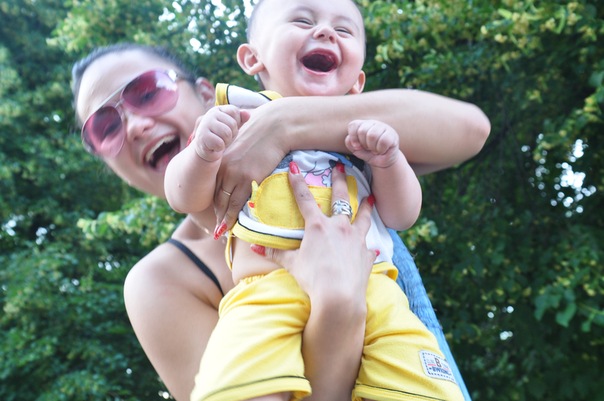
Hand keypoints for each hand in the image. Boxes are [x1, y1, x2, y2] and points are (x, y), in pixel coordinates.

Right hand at [192, 105, 248, 162]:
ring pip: (227, 133)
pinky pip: (219, 143)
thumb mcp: (232, 126)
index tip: (228, 128)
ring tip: (219, 141)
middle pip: (232, 124)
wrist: (206, 150)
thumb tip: (248, 114)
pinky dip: (219, 148)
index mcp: (218, 109)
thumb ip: (241, 119)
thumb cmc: (220, 136)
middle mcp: (210, 114)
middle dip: (231, 135)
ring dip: (226, 142)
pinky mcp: (202, 137)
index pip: (235, 112)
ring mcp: (205, 125)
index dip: (235, 123)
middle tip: (222, 137)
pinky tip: (213, 146)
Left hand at [213, 105, 288, 229]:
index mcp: (220, 159)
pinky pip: (238, 203)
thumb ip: (234, 156)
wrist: (274, 127)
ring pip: (225, 204)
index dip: (214, 203)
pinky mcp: (248, 178)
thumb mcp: (240, 143)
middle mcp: (223, 168)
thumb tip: (237, 165)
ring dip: (223, 220)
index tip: (215, 214)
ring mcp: (235, 174)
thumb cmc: (261, 133)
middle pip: (216, 198)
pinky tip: (232, 226)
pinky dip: (233, 217)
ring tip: (222, 233)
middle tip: (216, 229)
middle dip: (216, 215)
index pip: (213, 187)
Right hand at [252, 161, 376, 303]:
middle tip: (341, 168)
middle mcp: (339, 227)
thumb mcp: (292, 264)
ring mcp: (356, 239)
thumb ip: (275, 253)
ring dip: (366, 207)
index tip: (294, 168)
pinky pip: (369, 246)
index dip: (297, 183)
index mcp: (318, 227)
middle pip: (341, 199)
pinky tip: (372, 246)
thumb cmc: (314, 279)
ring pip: (363, 217)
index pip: (305, 199)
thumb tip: (254, 247)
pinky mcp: (366, 254)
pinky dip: (369, 245)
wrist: (340, 296)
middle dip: (340, 181)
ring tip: (370, 198)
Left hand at [345, 119, 401, 168]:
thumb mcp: (356, 149)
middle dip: (364, 144)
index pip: (353, 125)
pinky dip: (381, 149)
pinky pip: (383, 141)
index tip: (357, 146)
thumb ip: (350, 143)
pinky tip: (382, 150)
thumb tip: (353, 141)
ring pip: (372, 135)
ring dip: (372, 147)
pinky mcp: (392, 135)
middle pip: (362, 131)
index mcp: (362, 125)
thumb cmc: (369, 153)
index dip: (353, 137)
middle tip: (369, 148)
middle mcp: (373, 123)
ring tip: (375, 150)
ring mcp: (384, 127)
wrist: (382, 162)